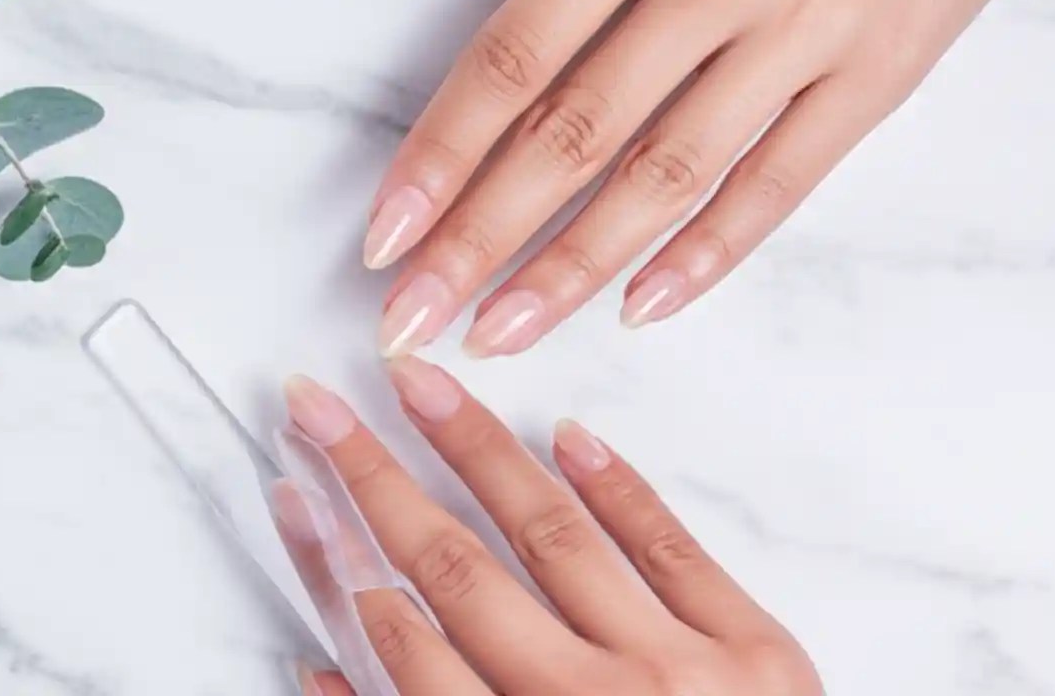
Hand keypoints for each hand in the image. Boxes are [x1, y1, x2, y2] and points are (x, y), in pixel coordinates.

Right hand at [279, 358, 821, 694]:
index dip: (336, 561)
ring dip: (476, 450)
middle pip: (457, 571)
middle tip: (323, 409)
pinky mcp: (755, 651)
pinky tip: (565, 436)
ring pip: (554, 536)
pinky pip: (670, 547)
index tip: (299, 492)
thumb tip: (323, 673)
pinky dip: (616, 486)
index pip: (401, 644)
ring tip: (422, 387)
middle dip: (376, 480)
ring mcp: (677, 673)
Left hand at [366, 0, 1005, 357]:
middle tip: (415, 317)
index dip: (441, 156)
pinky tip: (639, 310)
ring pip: (664, 175)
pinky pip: (779, 184)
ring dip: (572, 267)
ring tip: (501, 331)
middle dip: (480, 239)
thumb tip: (487, 72)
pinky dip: (708, 256)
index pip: (514, 63)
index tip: (387, 238)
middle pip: (571, 136)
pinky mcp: (874, 74)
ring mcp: (801, 34)